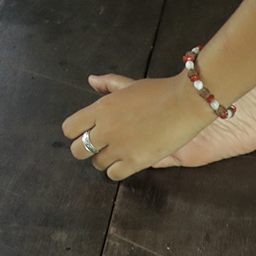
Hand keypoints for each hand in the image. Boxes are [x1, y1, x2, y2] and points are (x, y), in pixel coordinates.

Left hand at [61, 72, 213, 180]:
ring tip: (117, 151)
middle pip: (77, 150)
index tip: (86, 131)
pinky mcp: (135, 162)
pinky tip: (126, 161)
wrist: (185, 103)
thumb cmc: (160, 91)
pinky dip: (117, 170)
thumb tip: (92, 80)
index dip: (76, 131)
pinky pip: (113, 175)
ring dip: (104, 159)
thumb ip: (108, 84)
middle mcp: (105, 129)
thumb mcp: (130, 84)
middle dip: (85, 148)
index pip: (69, 128)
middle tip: (99, 145)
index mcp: (101, 108)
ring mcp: (119, 147)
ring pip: (96, 164)